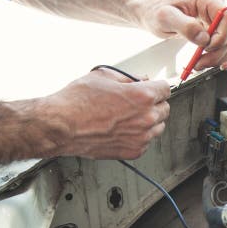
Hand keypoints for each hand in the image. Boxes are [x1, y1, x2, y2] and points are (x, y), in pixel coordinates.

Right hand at [50, 69, 170, 159]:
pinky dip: (139, 136)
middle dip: (154, 103)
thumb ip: (129, 78)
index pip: (166, 89)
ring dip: (149, 121)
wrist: (61, 126)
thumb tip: (142, 79)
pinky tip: (123, 130)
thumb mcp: (103, 76)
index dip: (158, 87)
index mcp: (142, 96)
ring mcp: (141, 137)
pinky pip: (146, 142)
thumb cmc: (77, 101)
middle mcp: (146, 117)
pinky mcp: (133, 151)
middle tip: (138, 103)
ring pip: (158, 127)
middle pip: (165, 108)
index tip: (154, 89)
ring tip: (128, 117)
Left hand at [135, 0, 226, 70]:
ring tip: (201, 64)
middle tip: (200, 62)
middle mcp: (215, 4)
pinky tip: (214, 63)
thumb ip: (185, 27)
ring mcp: (217, 16)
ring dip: (220, 56)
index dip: (222, 35)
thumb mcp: (165, 18)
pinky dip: (223, 56)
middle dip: (218, 51)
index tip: (207, 47)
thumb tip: (205, 38)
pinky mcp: (217, 27)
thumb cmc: (155, 13)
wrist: (152, 14)